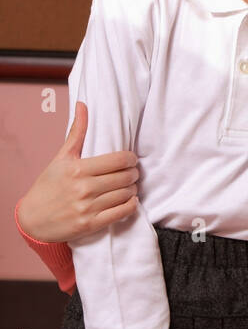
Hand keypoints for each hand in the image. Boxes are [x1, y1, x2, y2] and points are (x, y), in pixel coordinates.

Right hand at [17, 101, 138, 241]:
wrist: (33, 219)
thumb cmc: (48, 186)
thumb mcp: (61, 158)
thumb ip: (76, 133)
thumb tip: (83, 105)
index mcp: (77, 169)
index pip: (119, 160)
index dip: (130, 159)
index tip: (130, 160)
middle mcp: (84, 188)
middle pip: (126, 177)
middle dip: (133, 173)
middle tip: (130, 173)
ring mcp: (88, 207)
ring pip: (127, 194)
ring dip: (132, 189)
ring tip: (128, 186)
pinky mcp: (92, 224)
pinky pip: (124, 212)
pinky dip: (131, 205)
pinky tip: (128, 200)